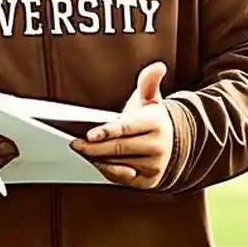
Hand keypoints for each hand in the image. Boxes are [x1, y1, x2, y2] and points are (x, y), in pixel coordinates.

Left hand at [71, 61, 174, 188]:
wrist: (172, 143)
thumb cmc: (152, 120)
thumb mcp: (150, 98)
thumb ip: (148, 81)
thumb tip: (158, 66)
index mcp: (156, 123)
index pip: (127, 128)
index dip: (107, 132)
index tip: (89, 135)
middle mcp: (157, 145)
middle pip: (118, 148)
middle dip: (93, 148)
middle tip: (75, 144)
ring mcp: (154, 165)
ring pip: (118, 164)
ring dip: (98, 159)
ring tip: (84, 151)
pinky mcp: (149, 180)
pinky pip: (123, 178)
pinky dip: (108, 171)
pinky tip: (98, 162)